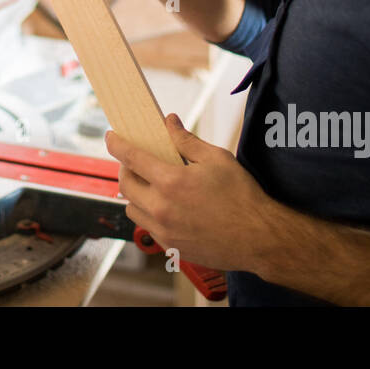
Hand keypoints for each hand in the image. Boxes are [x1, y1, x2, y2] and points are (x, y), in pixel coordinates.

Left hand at [105, 114, 279, 272]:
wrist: (258, 237)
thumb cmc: (241, 196)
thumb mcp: (216, 158)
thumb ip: (187, 140)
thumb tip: (169, 122)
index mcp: (171, 182)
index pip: (131, 158)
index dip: (116, 144)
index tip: (111, 137)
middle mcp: (161, 208)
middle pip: (124, 185)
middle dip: (124, 168)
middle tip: (134, 160)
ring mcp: (164, 230)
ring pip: (132, 208)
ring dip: (134, 193)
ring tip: (148, 184)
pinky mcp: (171, 246)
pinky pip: (147, 227)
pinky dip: (148, 213)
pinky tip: (163, 206)